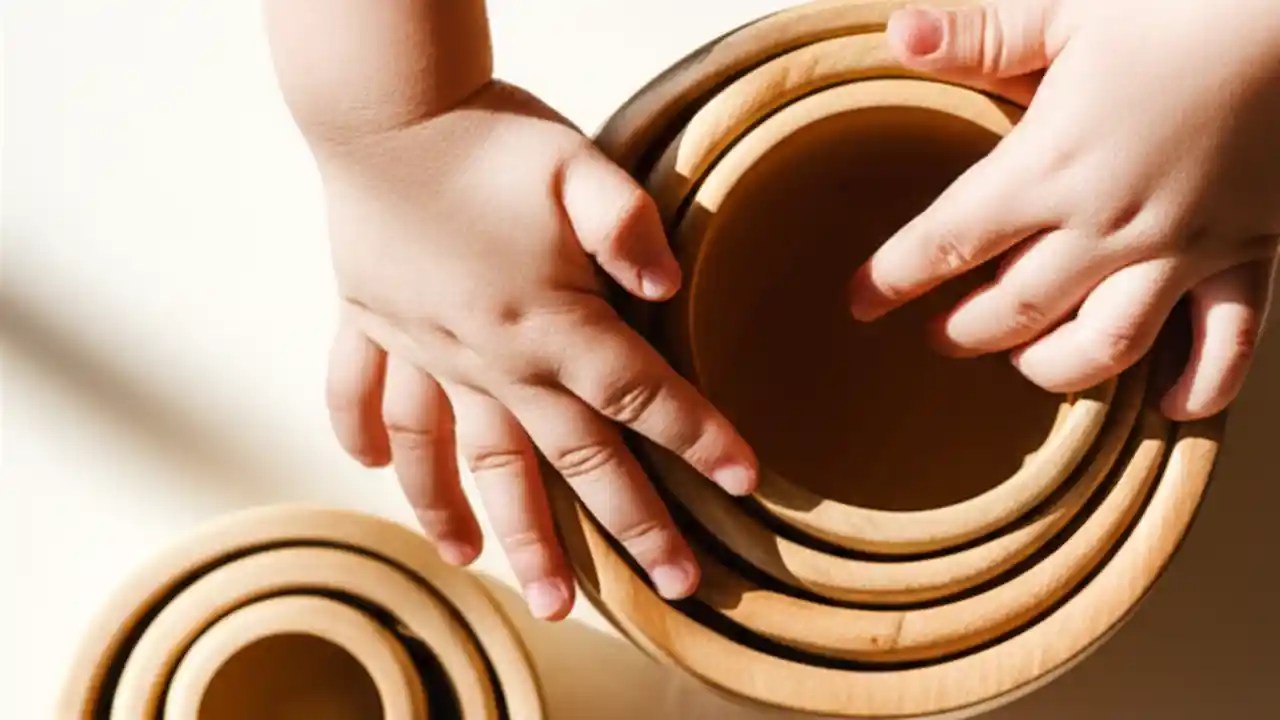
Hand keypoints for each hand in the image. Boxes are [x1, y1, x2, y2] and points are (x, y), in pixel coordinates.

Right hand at [319, 81, 756, 619]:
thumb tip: (671, 287)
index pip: (640, 396)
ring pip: (462, 463)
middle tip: (668, 586)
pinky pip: (362, 397)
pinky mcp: (373, 324)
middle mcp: (490, 359)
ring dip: (496, 530)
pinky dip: (364, 439)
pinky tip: (374, 478)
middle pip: (568, 462)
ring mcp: (426, 351)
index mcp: (551, 324)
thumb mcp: (578, 167)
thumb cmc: (488, 137)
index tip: (744, 483)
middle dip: (627, 528)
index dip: (698, 438)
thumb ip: (630, 229)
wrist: (382, 110)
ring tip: (523, 590)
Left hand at [850, 0, 1279, 418]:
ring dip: (1049, 367)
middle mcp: (1108, 224)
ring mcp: (1181, 249)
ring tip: (1019, 362)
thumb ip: (982, 34)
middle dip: (962, 331)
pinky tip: (1169, 407)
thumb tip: (900, 35)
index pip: (948, 240)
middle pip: (1011, 309)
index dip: (893, 276)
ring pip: (1102, 346)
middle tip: (935, 336)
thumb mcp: (1072, 6)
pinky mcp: (1249, 255)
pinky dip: (1199, 386)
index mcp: (1051, 164)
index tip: (858, 302)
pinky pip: (1226, 346)